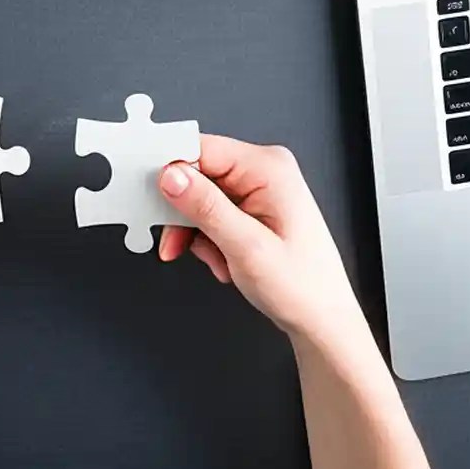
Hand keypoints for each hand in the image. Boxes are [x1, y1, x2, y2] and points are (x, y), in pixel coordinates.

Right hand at [156, 135, 364, 344]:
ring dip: (196, 232)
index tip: (148, 194)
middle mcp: (264, 171)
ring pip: (199, 198)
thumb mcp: (246, 247)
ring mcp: (258, 189)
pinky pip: (210, 213)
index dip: (170, 171)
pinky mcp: (251, 208)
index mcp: (269, 168)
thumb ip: (205, 207)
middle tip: (177, 243)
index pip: (201, 148)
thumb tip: (171, 175)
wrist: (321, 319)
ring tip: (216, 260)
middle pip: (196, 174)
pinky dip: (207, 240)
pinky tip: (222, 261)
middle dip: (183, 214)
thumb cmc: (302, 286)